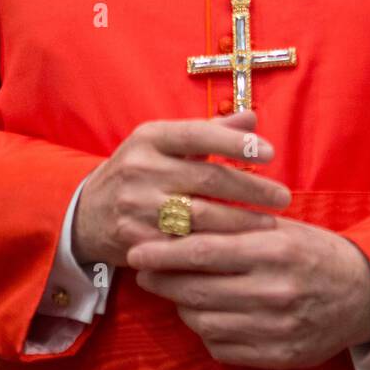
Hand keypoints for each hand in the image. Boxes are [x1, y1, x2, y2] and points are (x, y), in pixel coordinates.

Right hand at [71, 109, 290, 266]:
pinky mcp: (138, 241)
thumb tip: (252, 119)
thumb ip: (211, 132)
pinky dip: (215, 249)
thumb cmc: (139, 171)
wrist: (86, 213)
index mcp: (150, 138)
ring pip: (200, 217)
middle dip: (251, 190)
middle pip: (207, 179)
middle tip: (282, 197)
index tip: (270, 154)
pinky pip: (184, 247)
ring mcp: (138, 206)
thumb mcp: (166, 143)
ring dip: (240, 223)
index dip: (236, 143)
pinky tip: (240, 250)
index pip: (199, 134)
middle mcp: (142, 168)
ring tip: (270, 225)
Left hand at [127, 217, 369, 368]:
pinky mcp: (278, 357)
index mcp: (275, 250)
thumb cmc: (315, 252)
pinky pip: (222, 347)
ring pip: (204, 322)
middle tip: (142, 270)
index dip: (163, 252)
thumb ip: (234, 224)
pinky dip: (206, 331)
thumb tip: (179, 215)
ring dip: (181, 306)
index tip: (135, 250)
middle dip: (161, 280)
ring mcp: (276, 329)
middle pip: (197, 291)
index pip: (204, 252)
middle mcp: (275, 291)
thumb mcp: (281, 227)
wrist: (365, 296)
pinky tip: (207, 314)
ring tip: (175, 290)